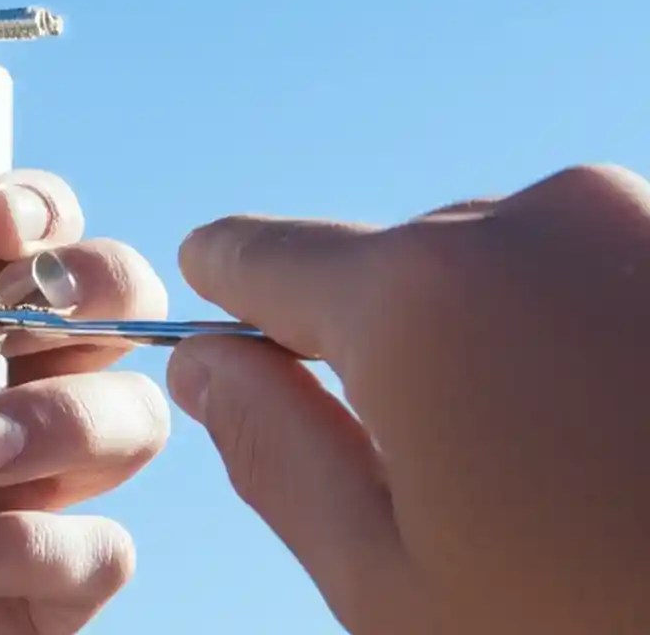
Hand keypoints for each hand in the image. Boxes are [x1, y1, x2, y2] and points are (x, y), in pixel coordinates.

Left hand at [0, 51, 169, 633]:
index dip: (35, 208)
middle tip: (10, 317)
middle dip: (95, 290)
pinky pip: (97, 554)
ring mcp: (8, 493)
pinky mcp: (24, 592)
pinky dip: (36, 546)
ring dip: (68, 420)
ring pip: (131, 423)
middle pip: (104, 311)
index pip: (14, 239)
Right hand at [167, 165, 649, 633]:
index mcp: (423, 296)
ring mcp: (647, 223)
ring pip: (500, 265)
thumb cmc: (594, 632)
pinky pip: (596, 272)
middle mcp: (539, 219)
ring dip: (486, 342)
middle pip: (390, 264)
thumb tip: (206, 367)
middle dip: (371, 342)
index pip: (268, 254)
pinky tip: (613, 437)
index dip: (227, 275)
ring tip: (549, 470)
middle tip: (415, 468)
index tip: (208, 275)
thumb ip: (272, 448)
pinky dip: (575, 337)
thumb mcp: (391, 581)